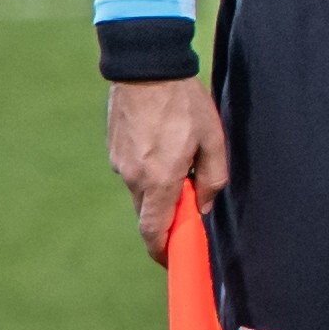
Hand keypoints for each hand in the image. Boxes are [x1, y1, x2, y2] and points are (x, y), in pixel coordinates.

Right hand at [106, 77, 229, 261]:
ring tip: (184, 166)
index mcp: (159, 179)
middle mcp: (133, 177)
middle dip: (167, 220)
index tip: (173, 262)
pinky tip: (167, 149)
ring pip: (142, 192)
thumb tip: (204, 207)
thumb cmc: (185, 103)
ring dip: (161, 191)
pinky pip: (134, 172)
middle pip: (148, 214)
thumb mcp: (214, 140)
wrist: (146, 67)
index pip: (154, 230)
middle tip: (190, 214)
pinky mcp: (114, 149)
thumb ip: (213, 178)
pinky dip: (151, 173)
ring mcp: (120, 163)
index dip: (163, 252)